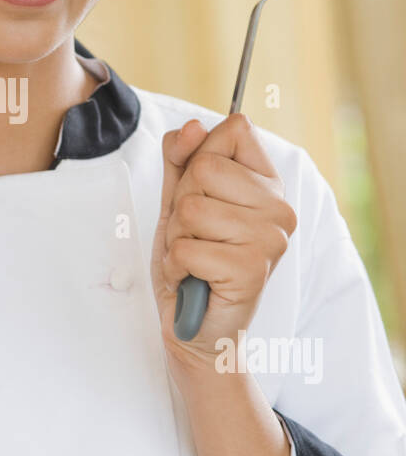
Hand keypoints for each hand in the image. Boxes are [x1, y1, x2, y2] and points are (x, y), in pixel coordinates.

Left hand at [150, 114, 296, 381]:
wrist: (194, 328)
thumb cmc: (191, 263)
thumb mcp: (179, 200)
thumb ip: (182, 159)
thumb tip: (191, 127)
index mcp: (268, 184)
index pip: (234, 131)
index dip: (200, 158)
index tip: (202, 194)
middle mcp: (279, 208)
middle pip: (205, 166)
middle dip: (182, 204)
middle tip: (195, 236)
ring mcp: (270, 238)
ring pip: (192, 207)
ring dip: (177, 238)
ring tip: (195, 258)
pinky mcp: (251, 269)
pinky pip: (186, 247)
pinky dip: (177, 266)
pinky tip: (194, 279)